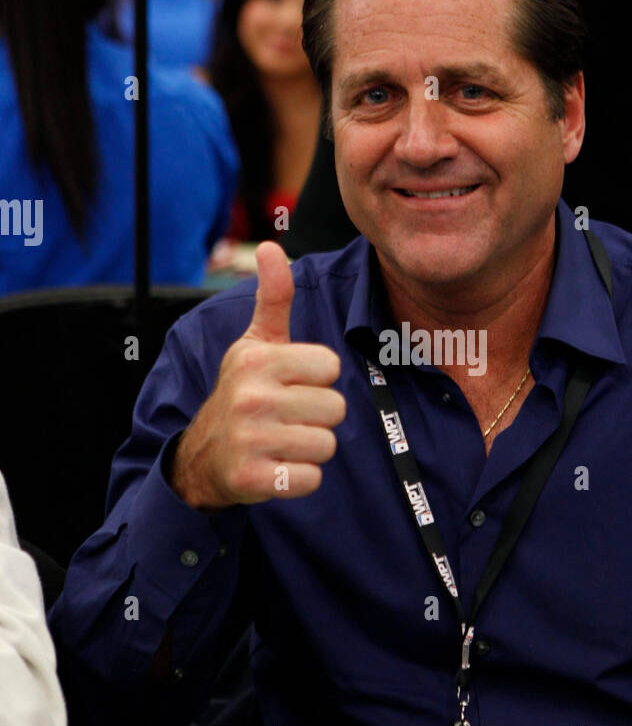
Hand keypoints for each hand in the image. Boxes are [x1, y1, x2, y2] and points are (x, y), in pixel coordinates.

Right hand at [171, 243, 345, 509]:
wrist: (203, 455)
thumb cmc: (243, 392)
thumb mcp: (255, 343)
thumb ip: (274, 298)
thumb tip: (271, 246)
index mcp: (257, 359)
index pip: (329, 365)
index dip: (317, 378)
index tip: (291, 383)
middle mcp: (251, 397)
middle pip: (334, 408)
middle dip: (318, 416)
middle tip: (287, 417)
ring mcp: (249, 440)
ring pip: (326, 445)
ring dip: (310, 448)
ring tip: (282, 441)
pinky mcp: (253, 480)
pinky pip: (311, 480)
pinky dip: (300, 479)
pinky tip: (277, 466)